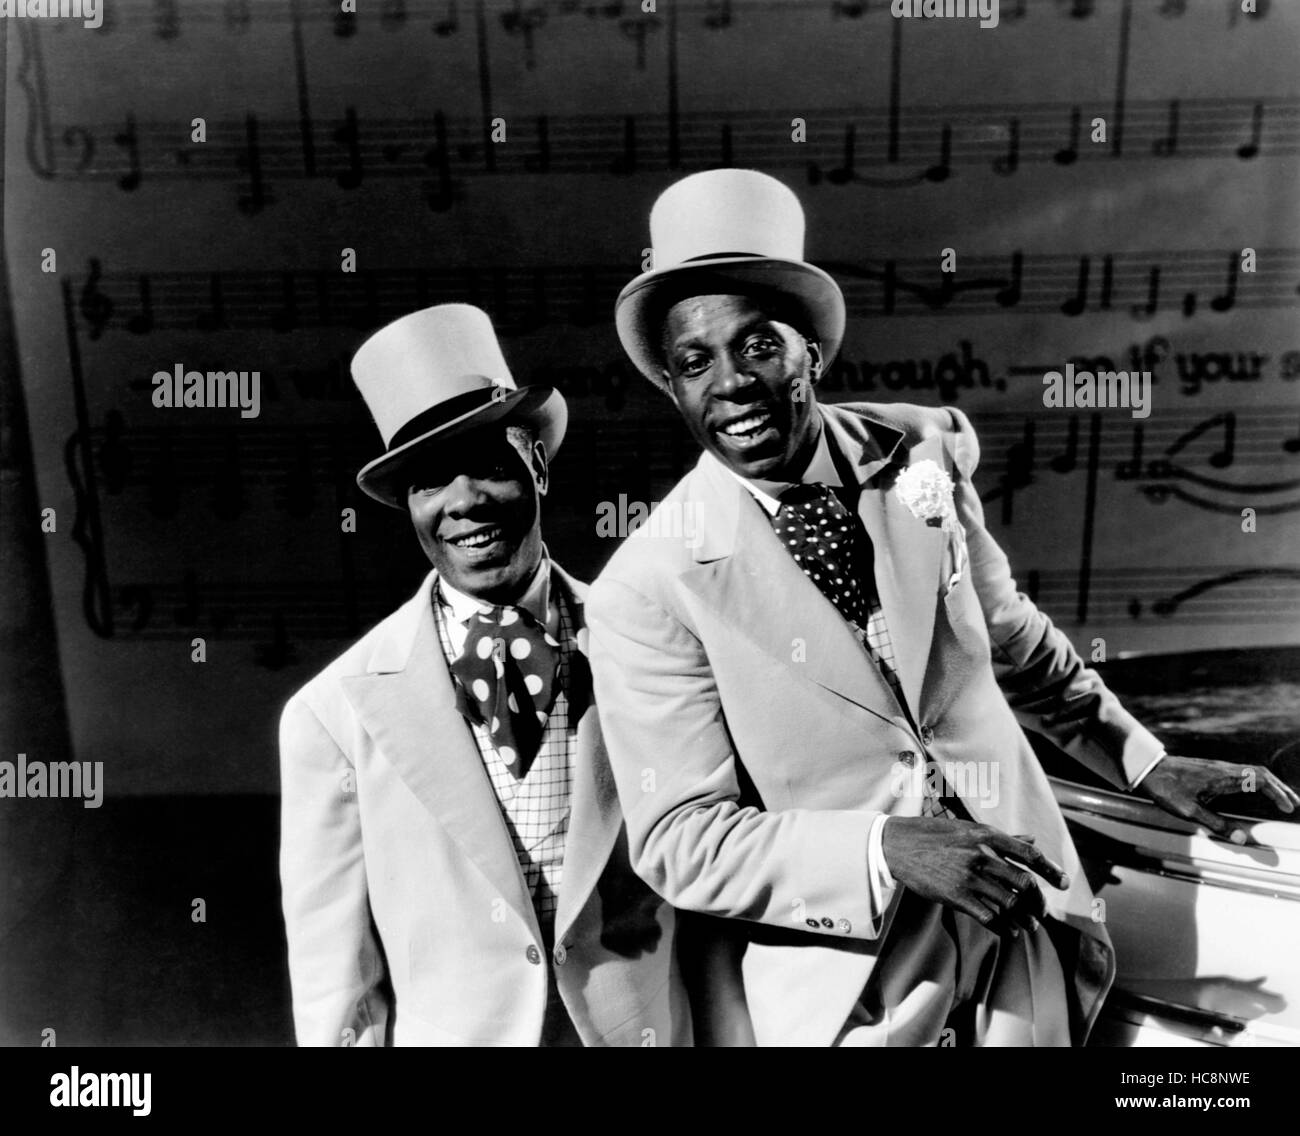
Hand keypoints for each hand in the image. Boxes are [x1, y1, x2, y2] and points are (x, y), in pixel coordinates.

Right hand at [881, 818, 1067, 937]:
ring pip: (1011, 903)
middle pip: (1025, 883)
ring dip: (1025, 918)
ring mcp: (969, 877)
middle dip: (1039, 901)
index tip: (1063, 882)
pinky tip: (1010, 932)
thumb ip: (1001, 838)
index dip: (1050, 870)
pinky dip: (1005, 928)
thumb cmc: (934, 835)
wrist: (898, 845)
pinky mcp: (956, 896)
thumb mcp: (968, 829)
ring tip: (1030, 925)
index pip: (1029, 854)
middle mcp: (982, 855)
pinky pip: (990, 917)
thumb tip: (1031, 839)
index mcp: (986, 836)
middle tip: (1042, 910)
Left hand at [1135, 755, 1298, 843]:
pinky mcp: (1212, 769)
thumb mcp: (1189, 811)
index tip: (1289, 808)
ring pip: (1253, 771)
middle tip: (1295, 804)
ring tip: (1283, 799)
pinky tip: (1257, 791)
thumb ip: (1216, 824)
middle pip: (1261, 774)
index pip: (1260, 780)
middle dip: (1281, 788)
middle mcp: (1224, 768)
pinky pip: (1242, 772)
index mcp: (1223, 777)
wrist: (1147, 769)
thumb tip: (1243, 839)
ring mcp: (1218, 767)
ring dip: (1270, 784)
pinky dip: (1257, 781)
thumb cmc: (1166, 789)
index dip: (1278, 794)